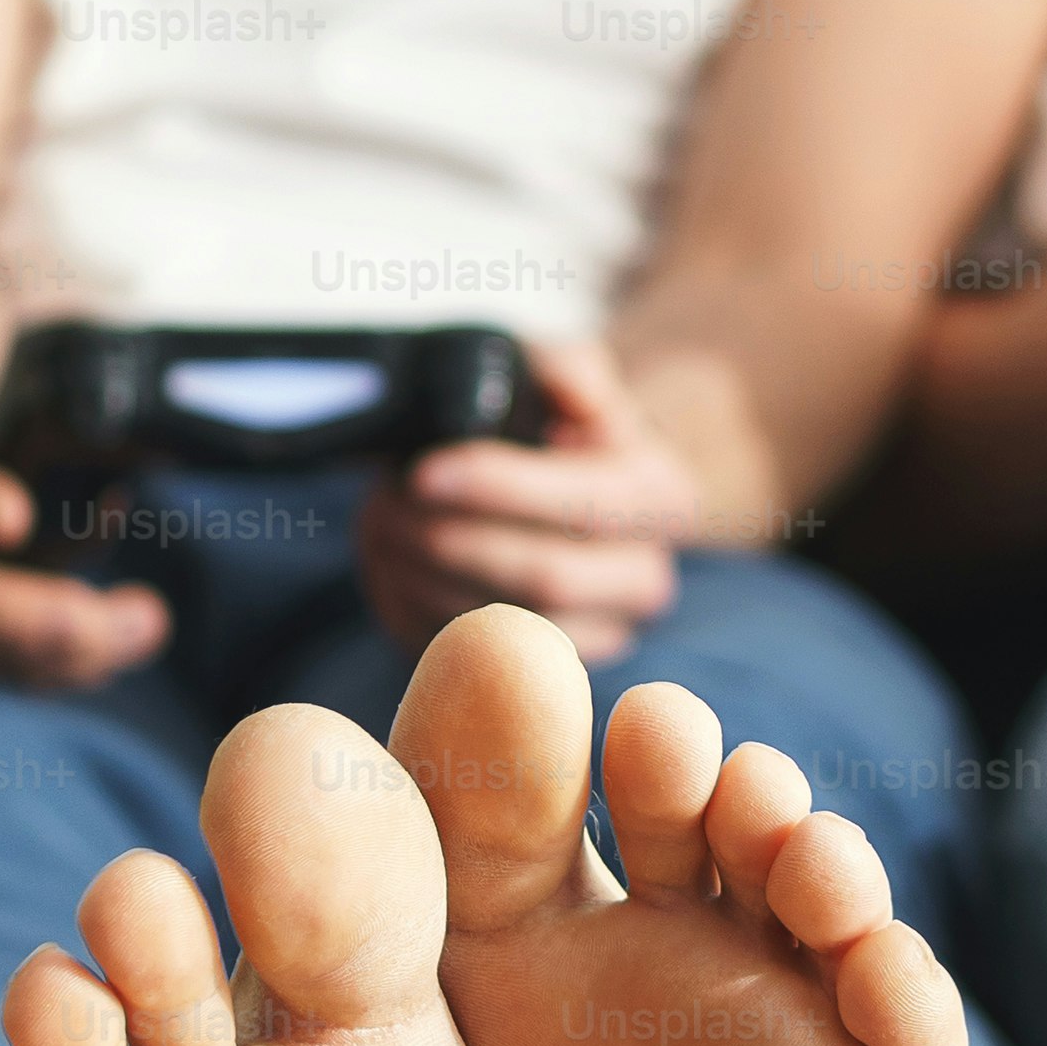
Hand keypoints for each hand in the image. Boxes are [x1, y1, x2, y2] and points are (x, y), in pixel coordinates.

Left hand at [361, 336, 702, 663]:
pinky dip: (415, 611)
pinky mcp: (541, 674)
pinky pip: (470, 661)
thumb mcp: (563, 372)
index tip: (426, 471)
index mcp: (664, 499)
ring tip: (382, 521)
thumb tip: (581, 399)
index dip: (500, 491)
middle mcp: (646, 581)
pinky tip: (392, 562)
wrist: (561, 482)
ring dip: (424, 577)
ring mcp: (597, 637)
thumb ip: (571, 371)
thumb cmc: (553, 420)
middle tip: (388, 500)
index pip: (586, 508)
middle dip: (452, 541)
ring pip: (506, 630)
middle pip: (547, 580)